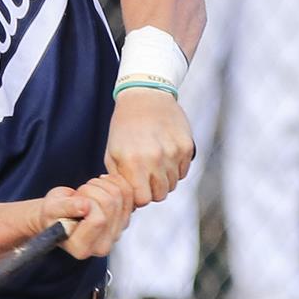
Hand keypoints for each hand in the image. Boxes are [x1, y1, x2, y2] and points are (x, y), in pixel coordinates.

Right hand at [42, 175, 133, 258]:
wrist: (58, 215)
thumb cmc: (52, 215)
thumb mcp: (50, 210)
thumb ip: (65, 208)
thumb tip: (84, 207)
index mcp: (82, 248)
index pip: (98, 219)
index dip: (87, 202)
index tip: (76, 201)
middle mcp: (102, 246)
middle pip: (111, 205)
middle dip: (93, 191)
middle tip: (79, 194)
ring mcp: (116, 233)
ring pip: (121, 195)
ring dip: (102, 185)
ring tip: (87, 192)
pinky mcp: (124, 220)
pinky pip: (128, 193)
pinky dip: (115, 182)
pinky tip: (101, 185)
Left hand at [106, 88, 194, 207]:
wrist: (146, 96)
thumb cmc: (124, 126)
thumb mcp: (112, 152)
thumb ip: (119, 180)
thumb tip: (129, 203)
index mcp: (133, 162)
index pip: (143, 200)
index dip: (140, 197)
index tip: (137, 188)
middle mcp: (155, 158)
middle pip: (160, 195)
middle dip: (153, 190)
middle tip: (146, 176)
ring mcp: (173, 152)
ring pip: (174, 184)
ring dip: (165, 179)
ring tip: (156, 162)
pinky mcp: (186, 146)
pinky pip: (184, 171)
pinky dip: (176, 168)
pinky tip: (166, 153)